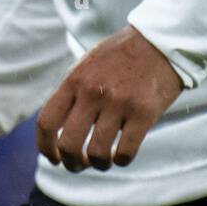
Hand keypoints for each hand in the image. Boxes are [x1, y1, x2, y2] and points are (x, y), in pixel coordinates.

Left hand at [36, 26, 182, 172]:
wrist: (160, 40)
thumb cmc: (122, 55)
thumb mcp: (88, 64)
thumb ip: (73, 92)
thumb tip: (57, 129)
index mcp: (75, 79)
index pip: (47, 122)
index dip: (45, 147)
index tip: (54, 158)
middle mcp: (93, 92)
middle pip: (68, 144)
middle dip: (72, 163)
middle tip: (80, 165)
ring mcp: (119, 103)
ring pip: (97, 154)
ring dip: (99, 164)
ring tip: (104, 160)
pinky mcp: (144, 113)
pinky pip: (125, 153)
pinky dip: (121, 160)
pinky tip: (122, 153)